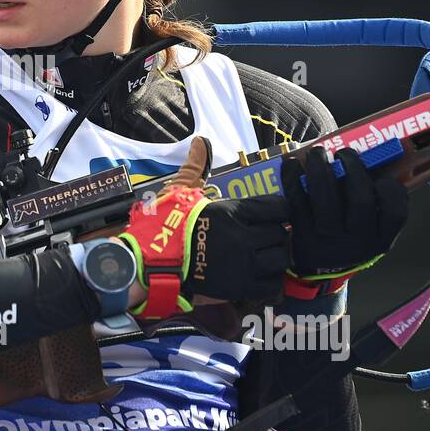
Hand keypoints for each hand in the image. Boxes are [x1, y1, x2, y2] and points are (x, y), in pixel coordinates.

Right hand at [116, 138, 290, 317]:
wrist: (148, 263)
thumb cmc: (163, 225)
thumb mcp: (179, 191)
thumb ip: (196, 167)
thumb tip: (200, 141)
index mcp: (232, 211)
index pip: (278, 208)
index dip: (279, 211)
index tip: (272, 216)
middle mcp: (243, 237)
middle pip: (282, 235)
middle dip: (275, 236)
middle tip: (263, 239)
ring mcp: (243, 265)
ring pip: (280, 260)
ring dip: (274, 259)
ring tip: (262, 258)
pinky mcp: (239, 289)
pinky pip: (271, 287)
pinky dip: (269, 284)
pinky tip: (259, 278)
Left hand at [279, 146, 408, 279]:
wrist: (316, 273)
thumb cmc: (348, 238)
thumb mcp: (370, 232)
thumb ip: (376, 204)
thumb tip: (372, 158)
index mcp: (381, 239)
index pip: (396, 213)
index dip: (391, 190)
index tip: (380, 177)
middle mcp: (357, 242)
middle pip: (360, 199)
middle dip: (353, 166)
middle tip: (344, 152)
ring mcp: (328, 239)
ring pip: (326, 197)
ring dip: (320, 167)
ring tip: (318, 152)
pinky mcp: (301, 234)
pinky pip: (297, 200)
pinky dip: (292, 178)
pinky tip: (292, 164)